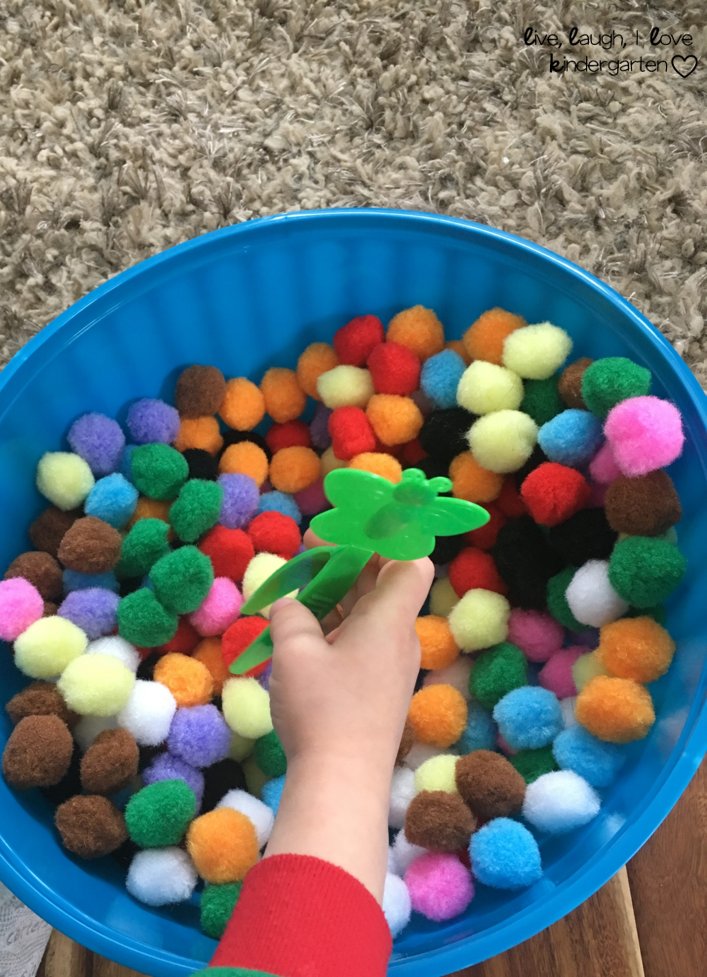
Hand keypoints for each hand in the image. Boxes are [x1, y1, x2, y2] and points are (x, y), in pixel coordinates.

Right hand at [267, 530, 432, 773]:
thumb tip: (288, 603)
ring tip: (294, 592)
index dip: (386, 540)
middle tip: (305, 554)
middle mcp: (397, 637)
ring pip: (367, 612)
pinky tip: (299, 631)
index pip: (412, 563)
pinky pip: (359, 640)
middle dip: (344, 563)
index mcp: (390, 620)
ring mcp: (389, 665)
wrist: (342, 784)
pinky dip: (333, 626)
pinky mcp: (376, 688)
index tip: (346, 533)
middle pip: (382, 583)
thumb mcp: (294, 652)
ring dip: (334, 596)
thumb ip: (290, 614)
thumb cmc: (322, 709)